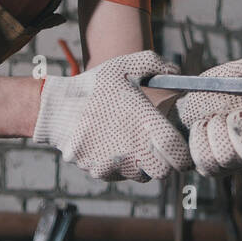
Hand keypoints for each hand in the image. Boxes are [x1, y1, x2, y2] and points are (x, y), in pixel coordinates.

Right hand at [33, 51, 192, 181]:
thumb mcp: (126, 66)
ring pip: (141, 175)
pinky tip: (110, 145)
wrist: (58, 108)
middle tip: (157, 148)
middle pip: (164, 173)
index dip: (183, 155)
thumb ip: (157, 65)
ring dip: (141, 164)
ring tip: (128, 141)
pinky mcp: (99, 172)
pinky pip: (119, 175)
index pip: (178, 155)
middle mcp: (132, 149)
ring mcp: (114, 164)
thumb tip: (180, 75)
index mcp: (144, 124)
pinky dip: (119, 166)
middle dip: (164, 162)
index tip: (180, 148)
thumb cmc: (96, 86)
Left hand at [173, 57, 241, 175]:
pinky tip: (200, 127)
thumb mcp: (232, 72)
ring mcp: (232, 162)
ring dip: (215, 130)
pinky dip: (199, 137)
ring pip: (226, 157)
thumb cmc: (217, 88)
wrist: (187, 101)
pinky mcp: (210, 168)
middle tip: (232, 114)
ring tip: (211, 117)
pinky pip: (204, 160)